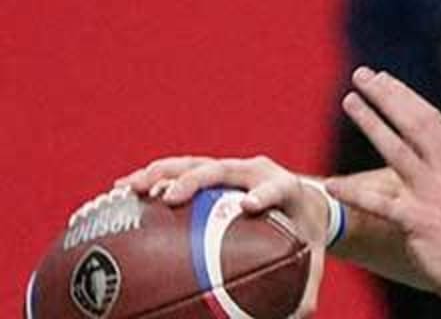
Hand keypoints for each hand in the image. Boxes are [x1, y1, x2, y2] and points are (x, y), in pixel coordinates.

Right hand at [114, 154, 327, 315]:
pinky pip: (176, 171)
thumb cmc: (305, 231)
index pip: (275, 188)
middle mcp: (254, 171)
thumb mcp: (311, 257)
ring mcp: (230, 168)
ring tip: (129, 189)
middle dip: (196, 180)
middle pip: (223, 168)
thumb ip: (306, 289)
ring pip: (192, 163)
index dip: (263, 194)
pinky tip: (118, 194)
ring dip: (161, 173)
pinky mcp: (210, 171)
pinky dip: (150, 180)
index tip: (247, 207)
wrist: (304, 198)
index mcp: (285, 187)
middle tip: (170, 198)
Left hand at [326, 67, 440, 317]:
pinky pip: (382, 204)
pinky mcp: (419, 222)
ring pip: (398, 151)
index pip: (429, 118)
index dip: (404, 95)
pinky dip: (356, 193)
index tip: (383, 78)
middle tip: (362, 75)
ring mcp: (434, 195)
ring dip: (372, 124)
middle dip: (387, 96)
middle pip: (414, 123)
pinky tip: (333, 184)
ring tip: (351, 102)